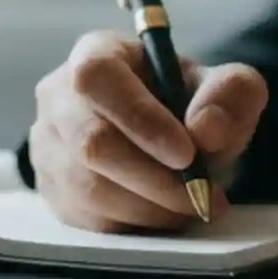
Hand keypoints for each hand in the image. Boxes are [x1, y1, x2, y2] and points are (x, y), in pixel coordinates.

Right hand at [29, 31, 267, 231]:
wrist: (166, 135)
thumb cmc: (187, 103)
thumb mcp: (225, 86)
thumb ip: (230, 95)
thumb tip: (206, 129)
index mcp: (95, 53)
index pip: (97, 79)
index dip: (139, 118)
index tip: (187, 154)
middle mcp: (58, 97)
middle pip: (90, 143)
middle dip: (153, 179)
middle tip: (201, 194)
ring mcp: (47, 146)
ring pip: (89, 189)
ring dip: (149, 207)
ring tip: (191, 206)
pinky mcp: (50, 189)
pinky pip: (87, 218)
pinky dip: (133, 225)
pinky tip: (163, 213)